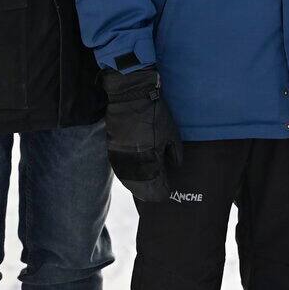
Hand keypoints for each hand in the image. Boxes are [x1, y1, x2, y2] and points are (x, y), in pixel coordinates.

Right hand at [101, 68, 182, 201]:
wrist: (129, 97)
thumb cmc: (154, 114)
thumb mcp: (171, 132)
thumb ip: (175, 152)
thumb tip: (176, 166)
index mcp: (150, 161)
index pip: (156, 189)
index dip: (163, 192)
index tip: (168, 192)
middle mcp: (133, 164)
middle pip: (142, 190)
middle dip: (151, 193)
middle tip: (159, 192)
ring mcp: (121, 159)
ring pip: (129, 183)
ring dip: (139, 187)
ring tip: (148, 187)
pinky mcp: (112, 151)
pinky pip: (121, 171)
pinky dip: (129, 177)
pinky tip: (136, 175)